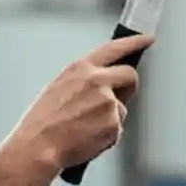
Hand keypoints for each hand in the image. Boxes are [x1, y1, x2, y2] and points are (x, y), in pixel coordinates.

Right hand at [6, 34, 153, 171]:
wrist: (38, 146)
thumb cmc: (44, 122)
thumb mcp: (60, 88)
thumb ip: (85, 81)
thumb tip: (105, 87)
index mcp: (81, 69)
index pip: (114, 49)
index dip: (134, 42)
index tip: (146, 40)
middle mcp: (98, 81)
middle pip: (130, 75)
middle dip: (129, 86)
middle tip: (120, 97)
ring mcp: (108, 102)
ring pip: (121, 109)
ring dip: (110, 119)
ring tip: (83, 129)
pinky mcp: (114, 124)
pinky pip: (116, 130)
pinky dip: (106, 137)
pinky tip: (86, 139)